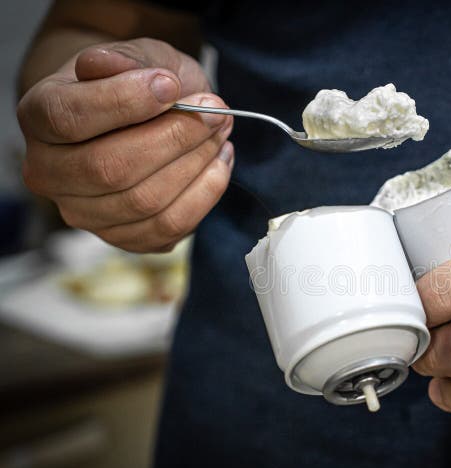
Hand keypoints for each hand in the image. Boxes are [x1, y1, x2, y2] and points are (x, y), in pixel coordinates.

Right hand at [17, 38, 233, 251]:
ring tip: (221, 134)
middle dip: (176, 138)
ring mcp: (83, 212)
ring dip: (196, 165)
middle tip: (215, 112)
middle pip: (110, 169)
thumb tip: (108, 65)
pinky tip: (218, 164)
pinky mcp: (123, 237)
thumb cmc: (134, 82)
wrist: (139, 115)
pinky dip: (204, 194)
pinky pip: (169, 227)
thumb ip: (122, 59)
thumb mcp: (134, 55)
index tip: (170, 84)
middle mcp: (49, 173)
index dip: (124, 102)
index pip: (69, 118)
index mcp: (38, 118)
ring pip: (145, 202)